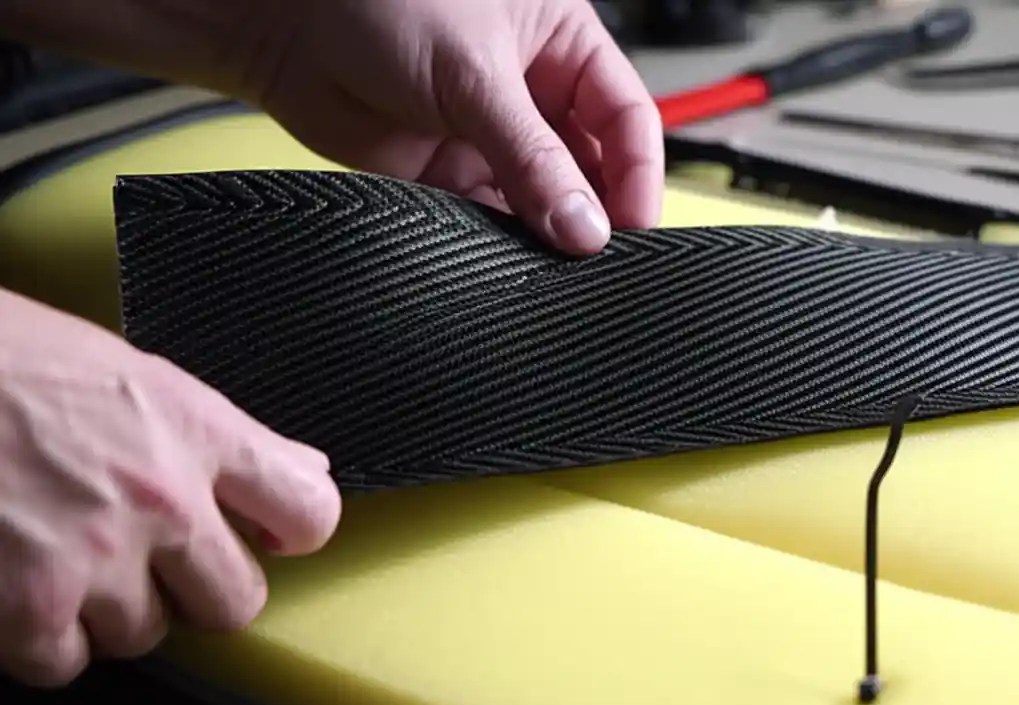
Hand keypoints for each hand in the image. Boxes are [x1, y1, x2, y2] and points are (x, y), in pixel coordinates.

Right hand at [0, 291, 340, 686]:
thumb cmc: (8, 358)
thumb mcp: (134, 373)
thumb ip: (220, 434)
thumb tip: (304, 470)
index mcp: (196, 430)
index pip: (310, 509)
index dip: (294, 530)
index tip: (271, 535)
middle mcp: (161, 500)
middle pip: (237, 601)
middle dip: (198, 589)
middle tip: (153, 561)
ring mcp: (95, 558)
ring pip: (146, 634)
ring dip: (109, 610)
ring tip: (63, 555)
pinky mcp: (26, 607)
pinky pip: (65, 662)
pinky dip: (42, 638)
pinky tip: (18, 586)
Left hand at [236, 0, 663, 254]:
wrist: (281, 24)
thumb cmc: (377, 1)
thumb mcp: (474, 72)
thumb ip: (532, 156)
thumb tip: (585, 225)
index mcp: (560, 42)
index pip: (625, 116)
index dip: (637, 171)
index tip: (634, 224)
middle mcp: (531, 90)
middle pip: (590, 164)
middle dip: (597, 209)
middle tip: (598, 255)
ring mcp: (490, 134)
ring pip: (542, 196)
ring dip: (550, 231)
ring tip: (555, 264)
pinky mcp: (448, 172)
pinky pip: (492, 216)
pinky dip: (503, 240)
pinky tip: (511, 258)